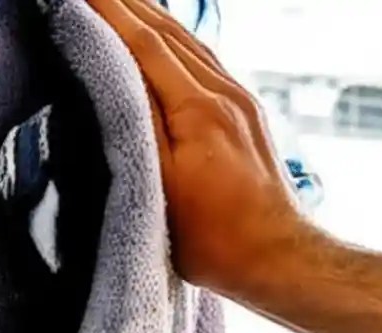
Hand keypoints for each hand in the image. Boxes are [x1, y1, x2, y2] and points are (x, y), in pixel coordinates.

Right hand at [85, 0, 313, 296]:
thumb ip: (135, 124)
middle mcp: (223, 92)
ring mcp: (238, 100)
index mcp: (198, 108)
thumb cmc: (212, 237)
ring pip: (187, 41)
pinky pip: (202, 60)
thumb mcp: (159, 185)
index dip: (106, 13)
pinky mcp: (244, 114)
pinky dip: (172, 39)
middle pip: (166, 31)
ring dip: (148, 15)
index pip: (143, 42)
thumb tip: (112, 75)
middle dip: (124, 4)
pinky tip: (160, 38)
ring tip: (116, 0)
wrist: (275, 257)